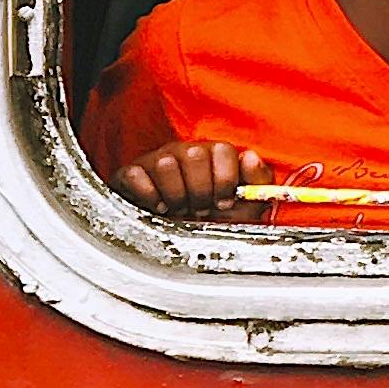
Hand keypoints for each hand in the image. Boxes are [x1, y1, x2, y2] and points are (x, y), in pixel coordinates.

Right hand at [114, 141, 266, 217]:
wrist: (174, 238)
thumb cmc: (210, 218)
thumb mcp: (243, 206)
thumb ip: (257, 181)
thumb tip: (250, 156)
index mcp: (213, 155)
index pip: (223, 150)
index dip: (225, 180)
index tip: (222, 202)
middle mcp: (184, 151)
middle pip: (195, 155)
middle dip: (200, 191)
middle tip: (199, 210)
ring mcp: (157, 159)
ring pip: (166, 164)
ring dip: (175, 196)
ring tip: (179, 209)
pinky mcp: (131, 173)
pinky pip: (136, 175)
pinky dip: (148, 196)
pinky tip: (157, 207)